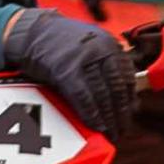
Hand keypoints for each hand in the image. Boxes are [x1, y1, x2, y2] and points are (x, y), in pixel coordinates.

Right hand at [0, 6, 139, 140]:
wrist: (33, 31)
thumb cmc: (63, 43)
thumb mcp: (92, 47)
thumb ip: (108, 67)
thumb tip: (127, 100)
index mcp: (110, 44)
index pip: (127, 77)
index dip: (130, 100)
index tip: (130, 115)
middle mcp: (100, 50)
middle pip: (117, 88)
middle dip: (121, 113)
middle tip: (122, 130)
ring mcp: (83, 60)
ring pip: (102, 95)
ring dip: (108, 118)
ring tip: (110, 132)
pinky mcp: (66, 71)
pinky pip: (84, 98)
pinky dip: (91, 115)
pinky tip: (95, 126)